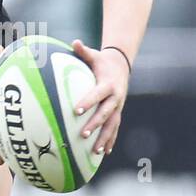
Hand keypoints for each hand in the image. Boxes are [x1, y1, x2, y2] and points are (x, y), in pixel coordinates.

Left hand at [71, 38, 129, 155]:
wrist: (121, 67)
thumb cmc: (101, 62)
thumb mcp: (94, 55)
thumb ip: (83, 51)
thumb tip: (74, 42)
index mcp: (107, 85)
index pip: (97, 95)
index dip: (88, 102)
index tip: (76, 111)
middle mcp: (115, 98)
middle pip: (105, 113)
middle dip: (95, 125)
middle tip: (83, 134)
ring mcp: (118, 107)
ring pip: (112, 125)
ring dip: (104, 138)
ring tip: (96, 151)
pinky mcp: (117, 113)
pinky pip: (114, 128)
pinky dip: (110, 140)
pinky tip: (104, 153)